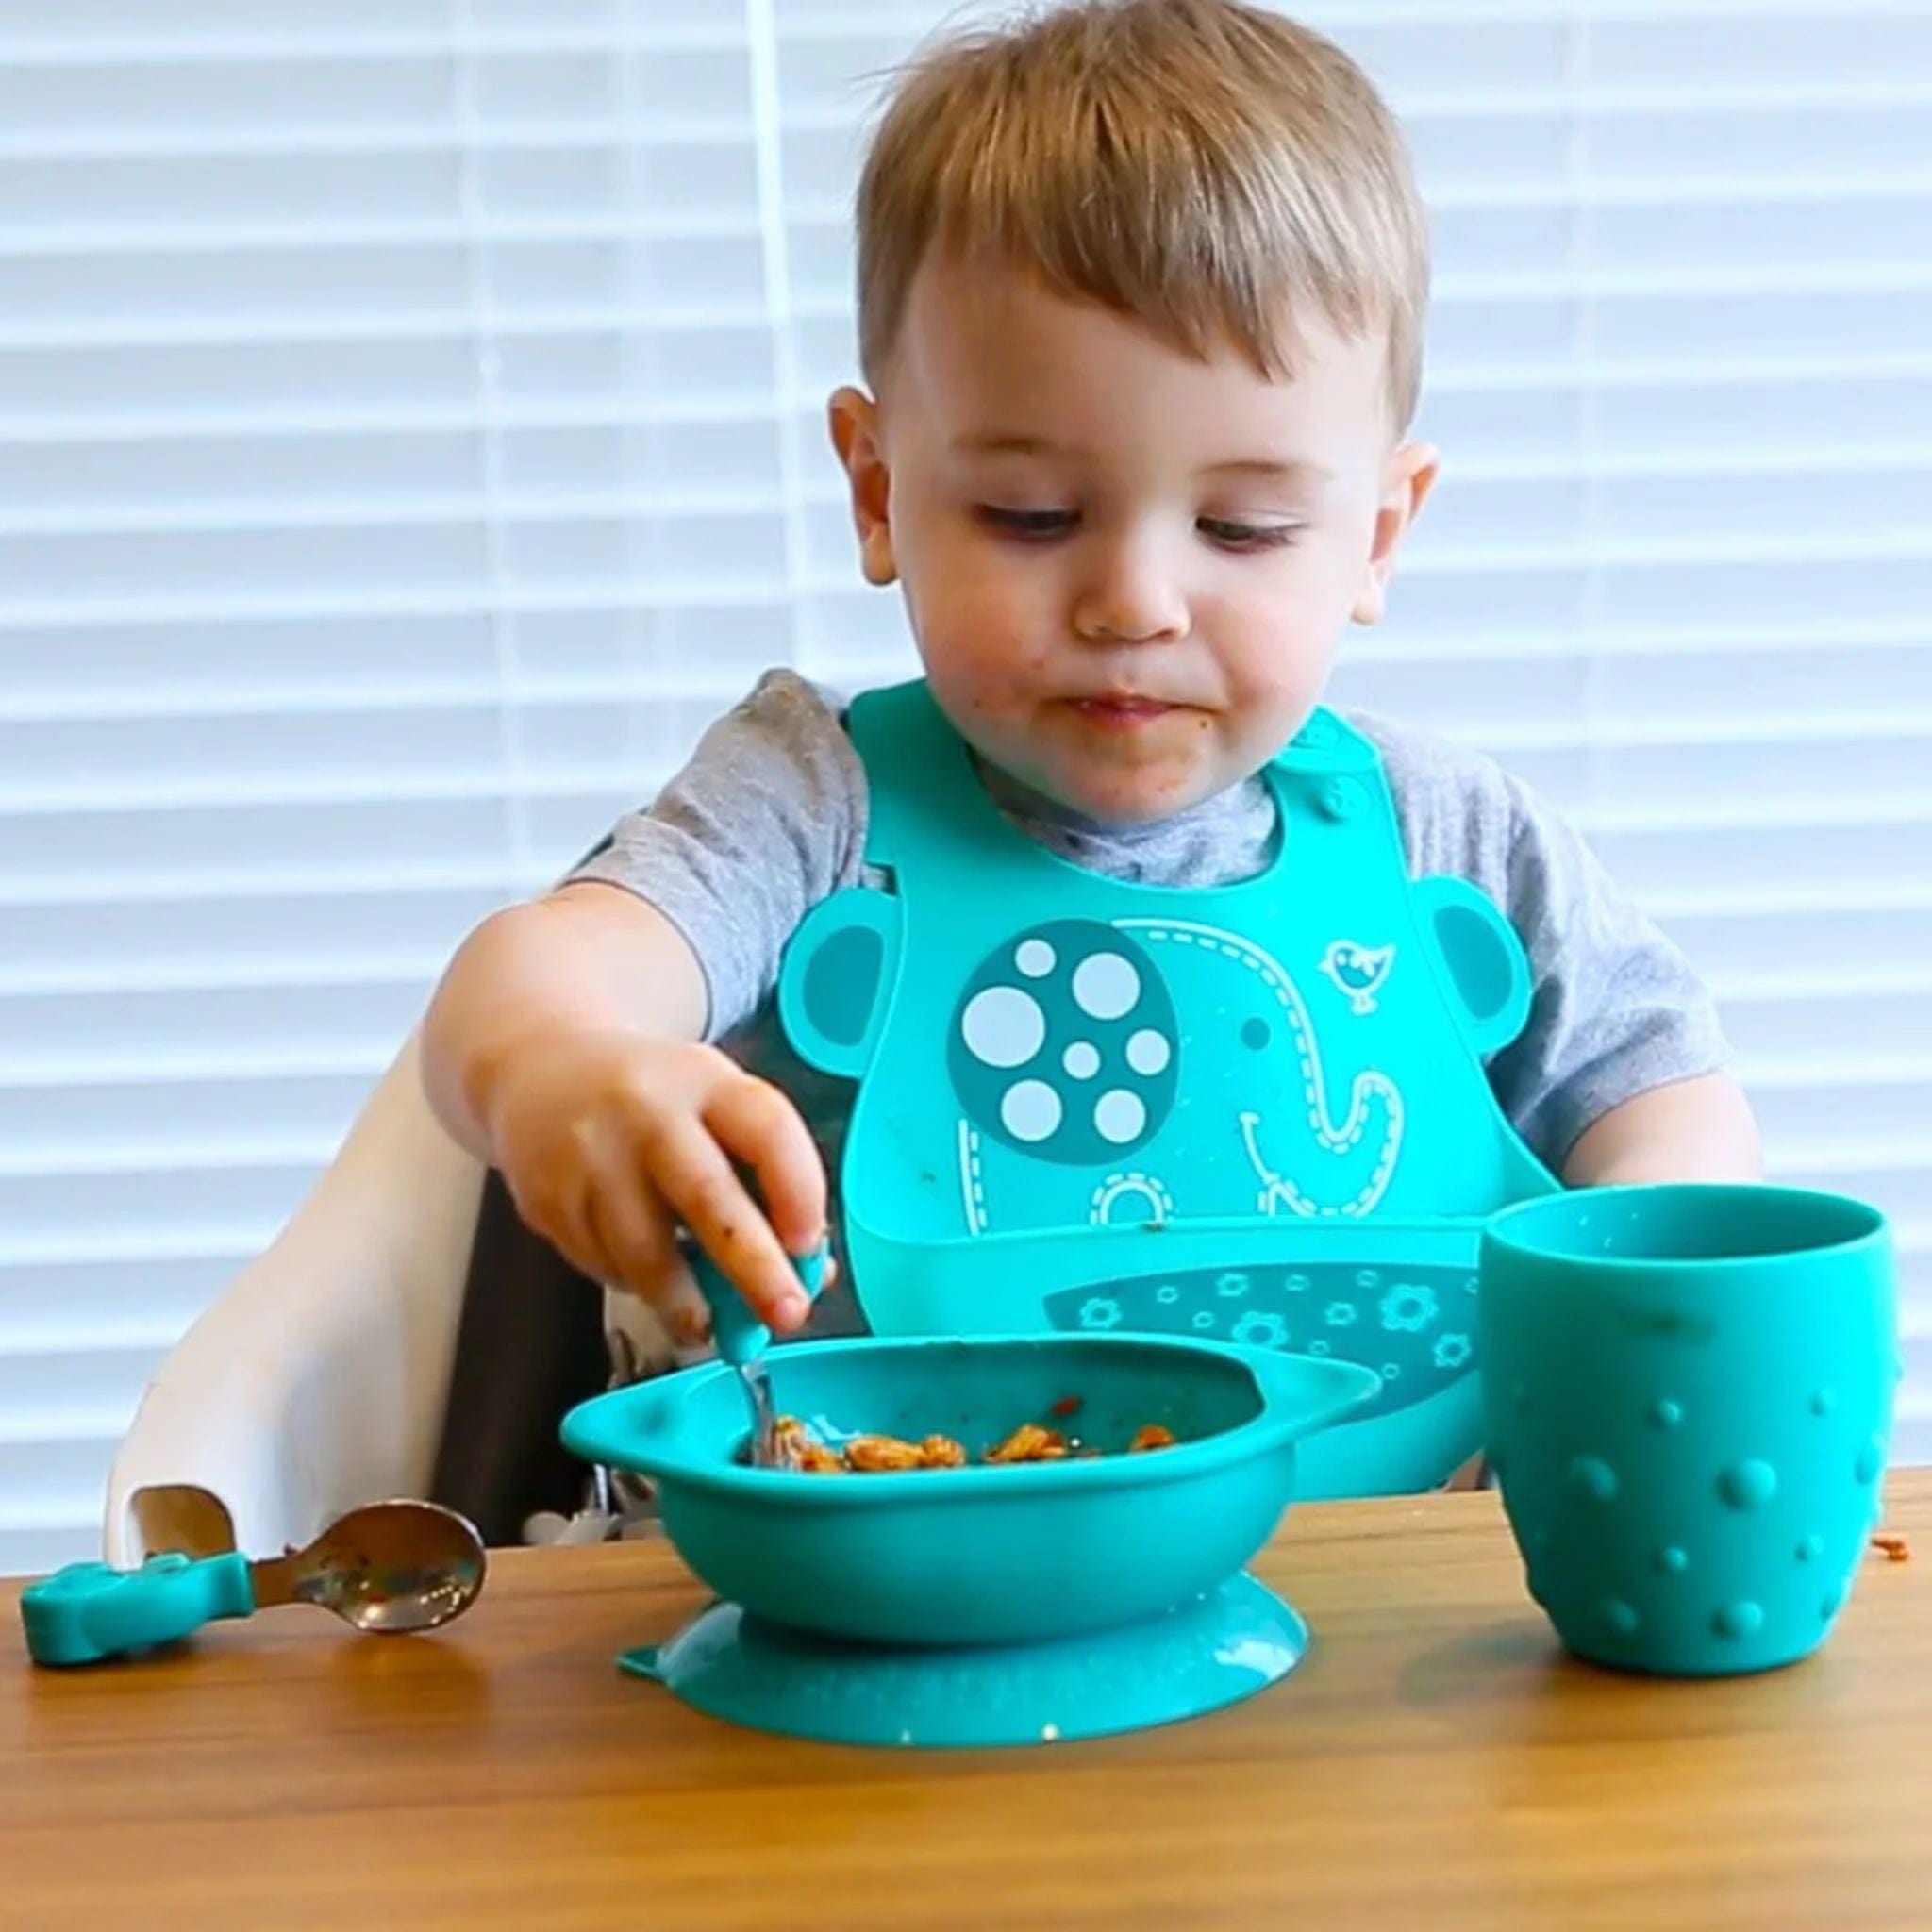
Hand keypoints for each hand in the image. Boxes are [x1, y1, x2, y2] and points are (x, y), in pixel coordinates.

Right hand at [481, 1025, 829, 1344]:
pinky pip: (602, 1263)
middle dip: (754, 1266)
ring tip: (709, 1328)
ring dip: (685, 1302)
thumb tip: (811, 1268)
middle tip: (786, 1314)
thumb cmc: (653, 1101)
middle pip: (706, 1194)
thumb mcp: (713, 1106)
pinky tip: (647, 1279)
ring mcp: (590, 1156)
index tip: (810, 1245)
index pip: (767, 1130)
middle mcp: (647, 1111)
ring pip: (644, 1249)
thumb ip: (763, 1175)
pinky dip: (634, 1285)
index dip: (798, 1190)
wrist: (542, 1068)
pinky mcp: (548, 1199)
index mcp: (707, 1081)